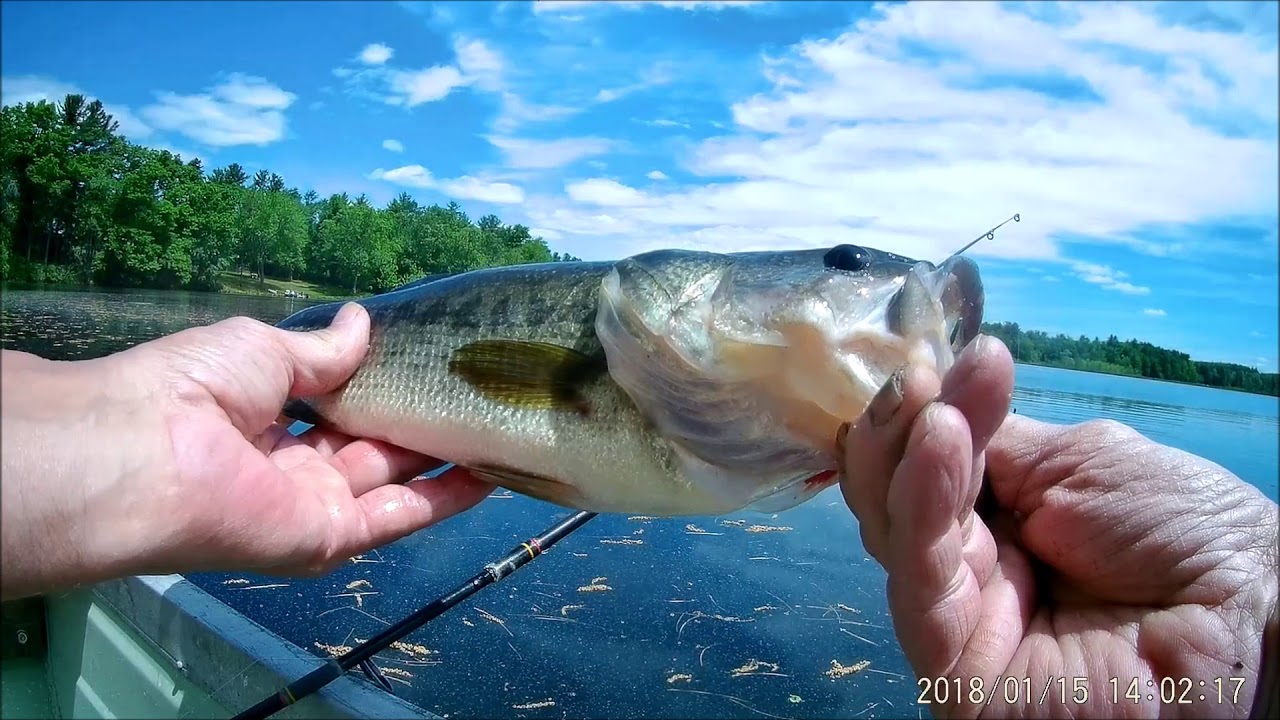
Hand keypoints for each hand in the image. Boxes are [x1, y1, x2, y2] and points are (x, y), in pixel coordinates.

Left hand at [0, 303, 493, 599]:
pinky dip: (444, 499)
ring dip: (447, 460)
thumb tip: (361, 321)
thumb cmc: (195, 388)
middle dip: (424, 422)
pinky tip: (489, 473)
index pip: (340, 406)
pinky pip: (398, 517)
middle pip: (374, 445)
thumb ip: (320, 351)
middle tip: (480, 393)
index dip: (384, 388)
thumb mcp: (265, 349)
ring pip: (396, 482)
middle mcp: (295, 465)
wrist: (150, 454)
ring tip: (502, 429)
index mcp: (269, 418)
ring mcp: (315, 504)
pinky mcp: (332, 536)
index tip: (433, 365)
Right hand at [838, 335, 1278, 718]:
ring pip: (896, 538)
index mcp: (1000, 521)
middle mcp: (973, 570)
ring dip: (906, 460)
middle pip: (896, 499)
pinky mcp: (957, 670)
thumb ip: (993, 445)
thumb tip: (930, 405)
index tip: (932, 364)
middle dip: (900, 431)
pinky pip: (921, 589)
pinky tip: (936, 447)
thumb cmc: (1182, 530)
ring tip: (935, 408)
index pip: (930, 467)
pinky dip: (918, 511)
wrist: (1248, 610)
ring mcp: (961, 622)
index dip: (920, 414)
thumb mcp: (1077, 461)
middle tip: (918, 378)